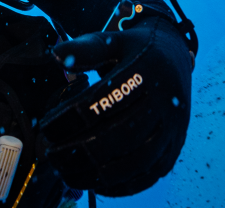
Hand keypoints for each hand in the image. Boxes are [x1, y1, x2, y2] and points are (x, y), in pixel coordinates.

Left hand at [37, 18, 191, 195]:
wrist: (175, 56)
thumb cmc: (135, 49)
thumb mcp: (111, 40)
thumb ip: (85, 48)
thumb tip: (57, 54)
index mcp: (147, 70)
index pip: (106, 99)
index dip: (73, 117)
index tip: (48, 126)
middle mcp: (166, 101)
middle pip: (124, 135)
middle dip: (83, 150)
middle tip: (53, 155)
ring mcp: (174, 126)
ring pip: (140, 160)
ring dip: (102, 173)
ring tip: (70, 173)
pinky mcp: (176, 145)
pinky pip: (152, 172)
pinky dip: (125, 184)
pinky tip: (98, 183)